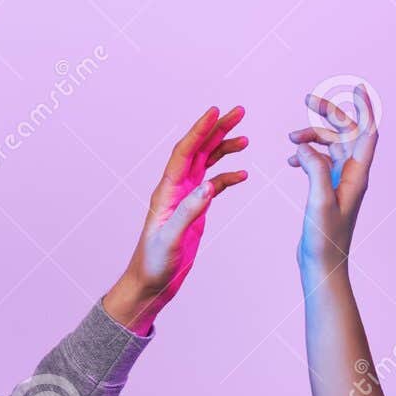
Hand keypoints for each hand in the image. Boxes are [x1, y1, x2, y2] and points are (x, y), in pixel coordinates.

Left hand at [103, 106, 248, 333]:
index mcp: (167, 191)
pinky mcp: (194, 210)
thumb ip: (189, 212)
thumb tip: (209, 188)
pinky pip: (213, 185)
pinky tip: (242, 173)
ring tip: (245, 137)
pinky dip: (227, 177)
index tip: (215, 111)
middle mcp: (175, 189)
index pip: (184, 152)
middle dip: (217, 129)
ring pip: (206, 164)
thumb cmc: (154, 263)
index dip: (199, 130)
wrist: (151, 283)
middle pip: (197, 150)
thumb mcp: (170, 240)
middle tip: (239, 112)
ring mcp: (185, 198)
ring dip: (223, 148)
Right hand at [287, 84, 378, 280]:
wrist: (323, 265)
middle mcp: (352, 175)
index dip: (365, 108)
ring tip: (290, 140)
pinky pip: (320, 161)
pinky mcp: (328, 190)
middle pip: (346, 133)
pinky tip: (291, 160)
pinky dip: (306, 154)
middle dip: (328, 114)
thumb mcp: (319, 201)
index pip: (367, 132)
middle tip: (307, 99)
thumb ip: (314, 169)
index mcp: (357, 175)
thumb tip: (304, 146)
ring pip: (330, 146)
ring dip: (311, 137)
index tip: (356, 87)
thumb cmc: (325, 240)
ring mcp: (340, 182)